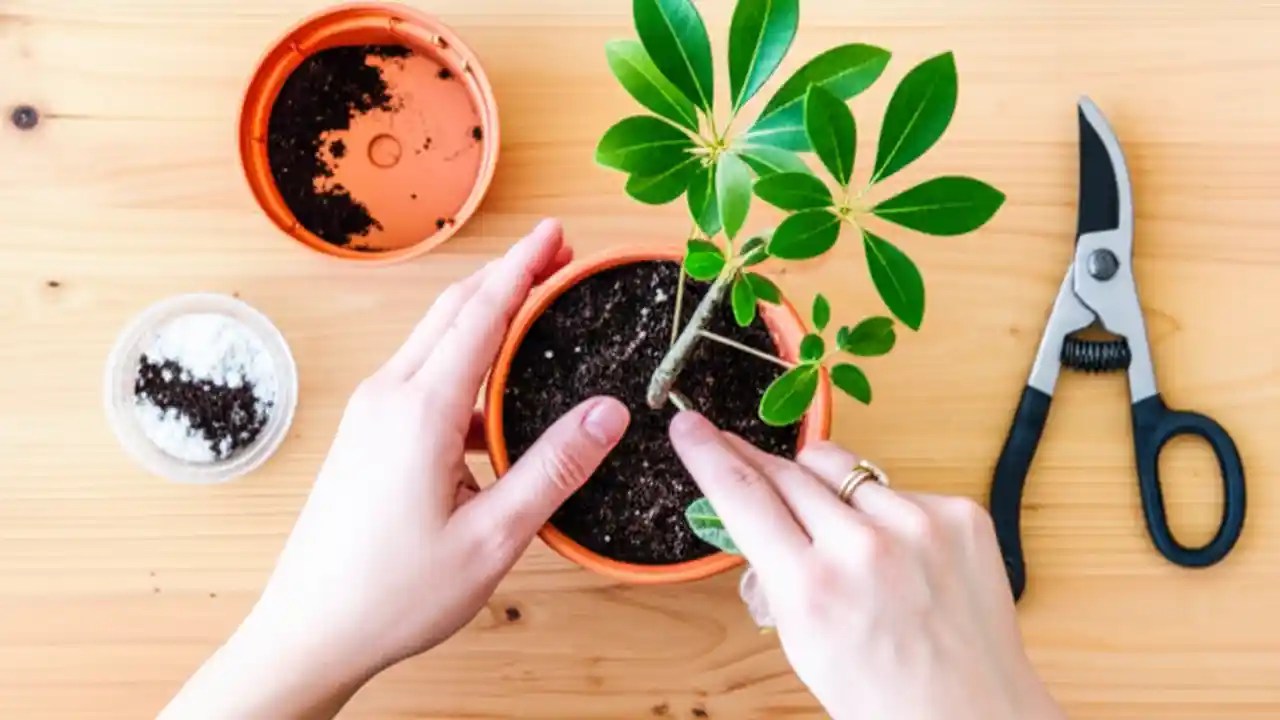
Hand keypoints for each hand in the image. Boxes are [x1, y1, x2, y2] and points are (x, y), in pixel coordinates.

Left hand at [162, 220, 630, 718]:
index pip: (480, 313)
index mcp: (419, 411)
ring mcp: (370, 414)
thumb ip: (551, 469)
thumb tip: (607, 413)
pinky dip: (463, 360)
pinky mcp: (366, 435)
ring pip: (433, 340)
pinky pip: (420, 376)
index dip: (523, 266)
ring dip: (484, 315)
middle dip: (506, 274)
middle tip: (556, 253)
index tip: (556, 234)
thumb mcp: (491, 538)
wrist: (309, 632)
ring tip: (534, 310)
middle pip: (452, 310)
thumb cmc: (393, 594)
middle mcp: (387, 397)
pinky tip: (494, 393)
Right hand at [668, 412, 1063, 719]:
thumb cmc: (882, 695)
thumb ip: (777, 573)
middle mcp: (864, 548)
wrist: (972, 715)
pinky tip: (900, 556)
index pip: (743, 497)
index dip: (709, 456)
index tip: (690, 427)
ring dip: (826, 489)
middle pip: (787, 472)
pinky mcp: (958, 514)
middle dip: (754, 459)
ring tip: (842, 537)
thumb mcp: (801, 642)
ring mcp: (919, 525)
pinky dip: (885, 512)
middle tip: (733, 447)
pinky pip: (896, 488)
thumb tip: (756, 512)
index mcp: (812, 589)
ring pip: (841, 469)